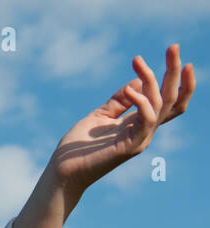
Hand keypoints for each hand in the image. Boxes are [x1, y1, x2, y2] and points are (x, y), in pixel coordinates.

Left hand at [50, 44, 194, 195]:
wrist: (61, 171)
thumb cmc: (77, 146)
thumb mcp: (100, 115)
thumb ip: (119, 101)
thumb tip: (138, 80)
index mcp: (139, 123)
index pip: (168, 99)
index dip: (176, 78)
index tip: (172, 51)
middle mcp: (145, 130)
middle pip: (172, 99)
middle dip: (175, 71)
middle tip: (173, 46)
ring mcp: (140, 139)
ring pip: (161, 105)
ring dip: (153, 80)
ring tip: (138, 62)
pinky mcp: (130, 146)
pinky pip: (147, 120)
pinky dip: (142, 101)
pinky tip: (130, 88)